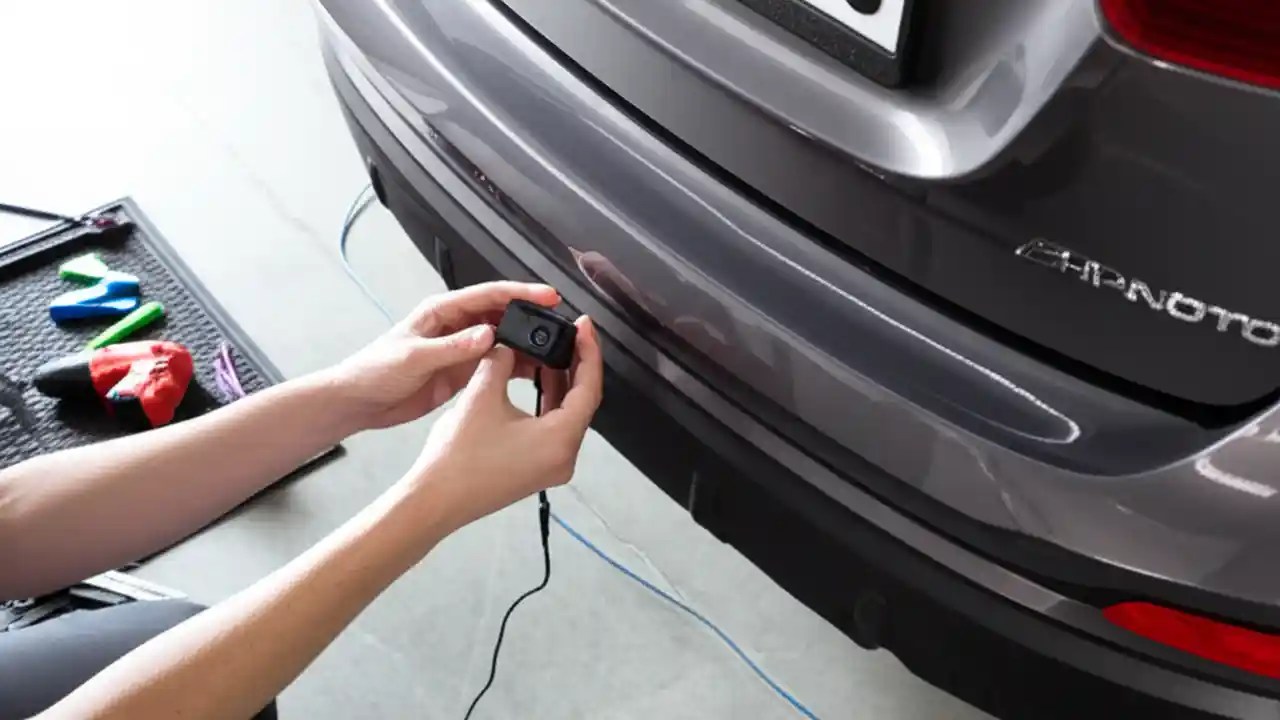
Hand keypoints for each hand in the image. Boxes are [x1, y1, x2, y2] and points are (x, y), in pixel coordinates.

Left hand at [326, 282, 559, 430]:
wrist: (358, 402)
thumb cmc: (374, 371)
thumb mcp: (413, 357)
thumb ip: (452, 347)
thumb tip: (488, 334)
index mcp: (442, 311)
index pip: (489, 295)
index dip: (521, 293)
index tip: (548, 296)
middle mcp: (455, 325)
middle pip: (502, 314)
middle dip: (532, 317)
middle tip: (560, 326)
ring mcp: (461, 348)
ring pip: (503, 339)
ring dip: (527, 344)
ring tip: (554, 352)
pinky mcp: (462, 370)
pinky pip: (496, 363)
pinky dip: (515, 366)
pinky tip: (534, 373)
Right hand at [404, 316, 602, 528]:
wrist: (434, 500)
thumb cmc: (458, 458)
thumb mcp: (482, 395)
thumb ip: (503, 361)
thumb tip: (509, 345)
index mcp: (561, 440)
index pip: (589, 387)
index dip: (589, 352)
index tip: (585, 327)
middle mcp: (564, 457)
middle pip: (583, 401)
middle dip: (577, 364)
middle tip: (572, 333)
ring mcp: (552, 466)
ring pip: (568, 414)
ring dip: (561, 382)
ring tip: (553, 349)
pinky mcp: (537, 469)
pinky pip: (553, 428)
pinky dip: (549, 402)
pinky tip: (538, 380)